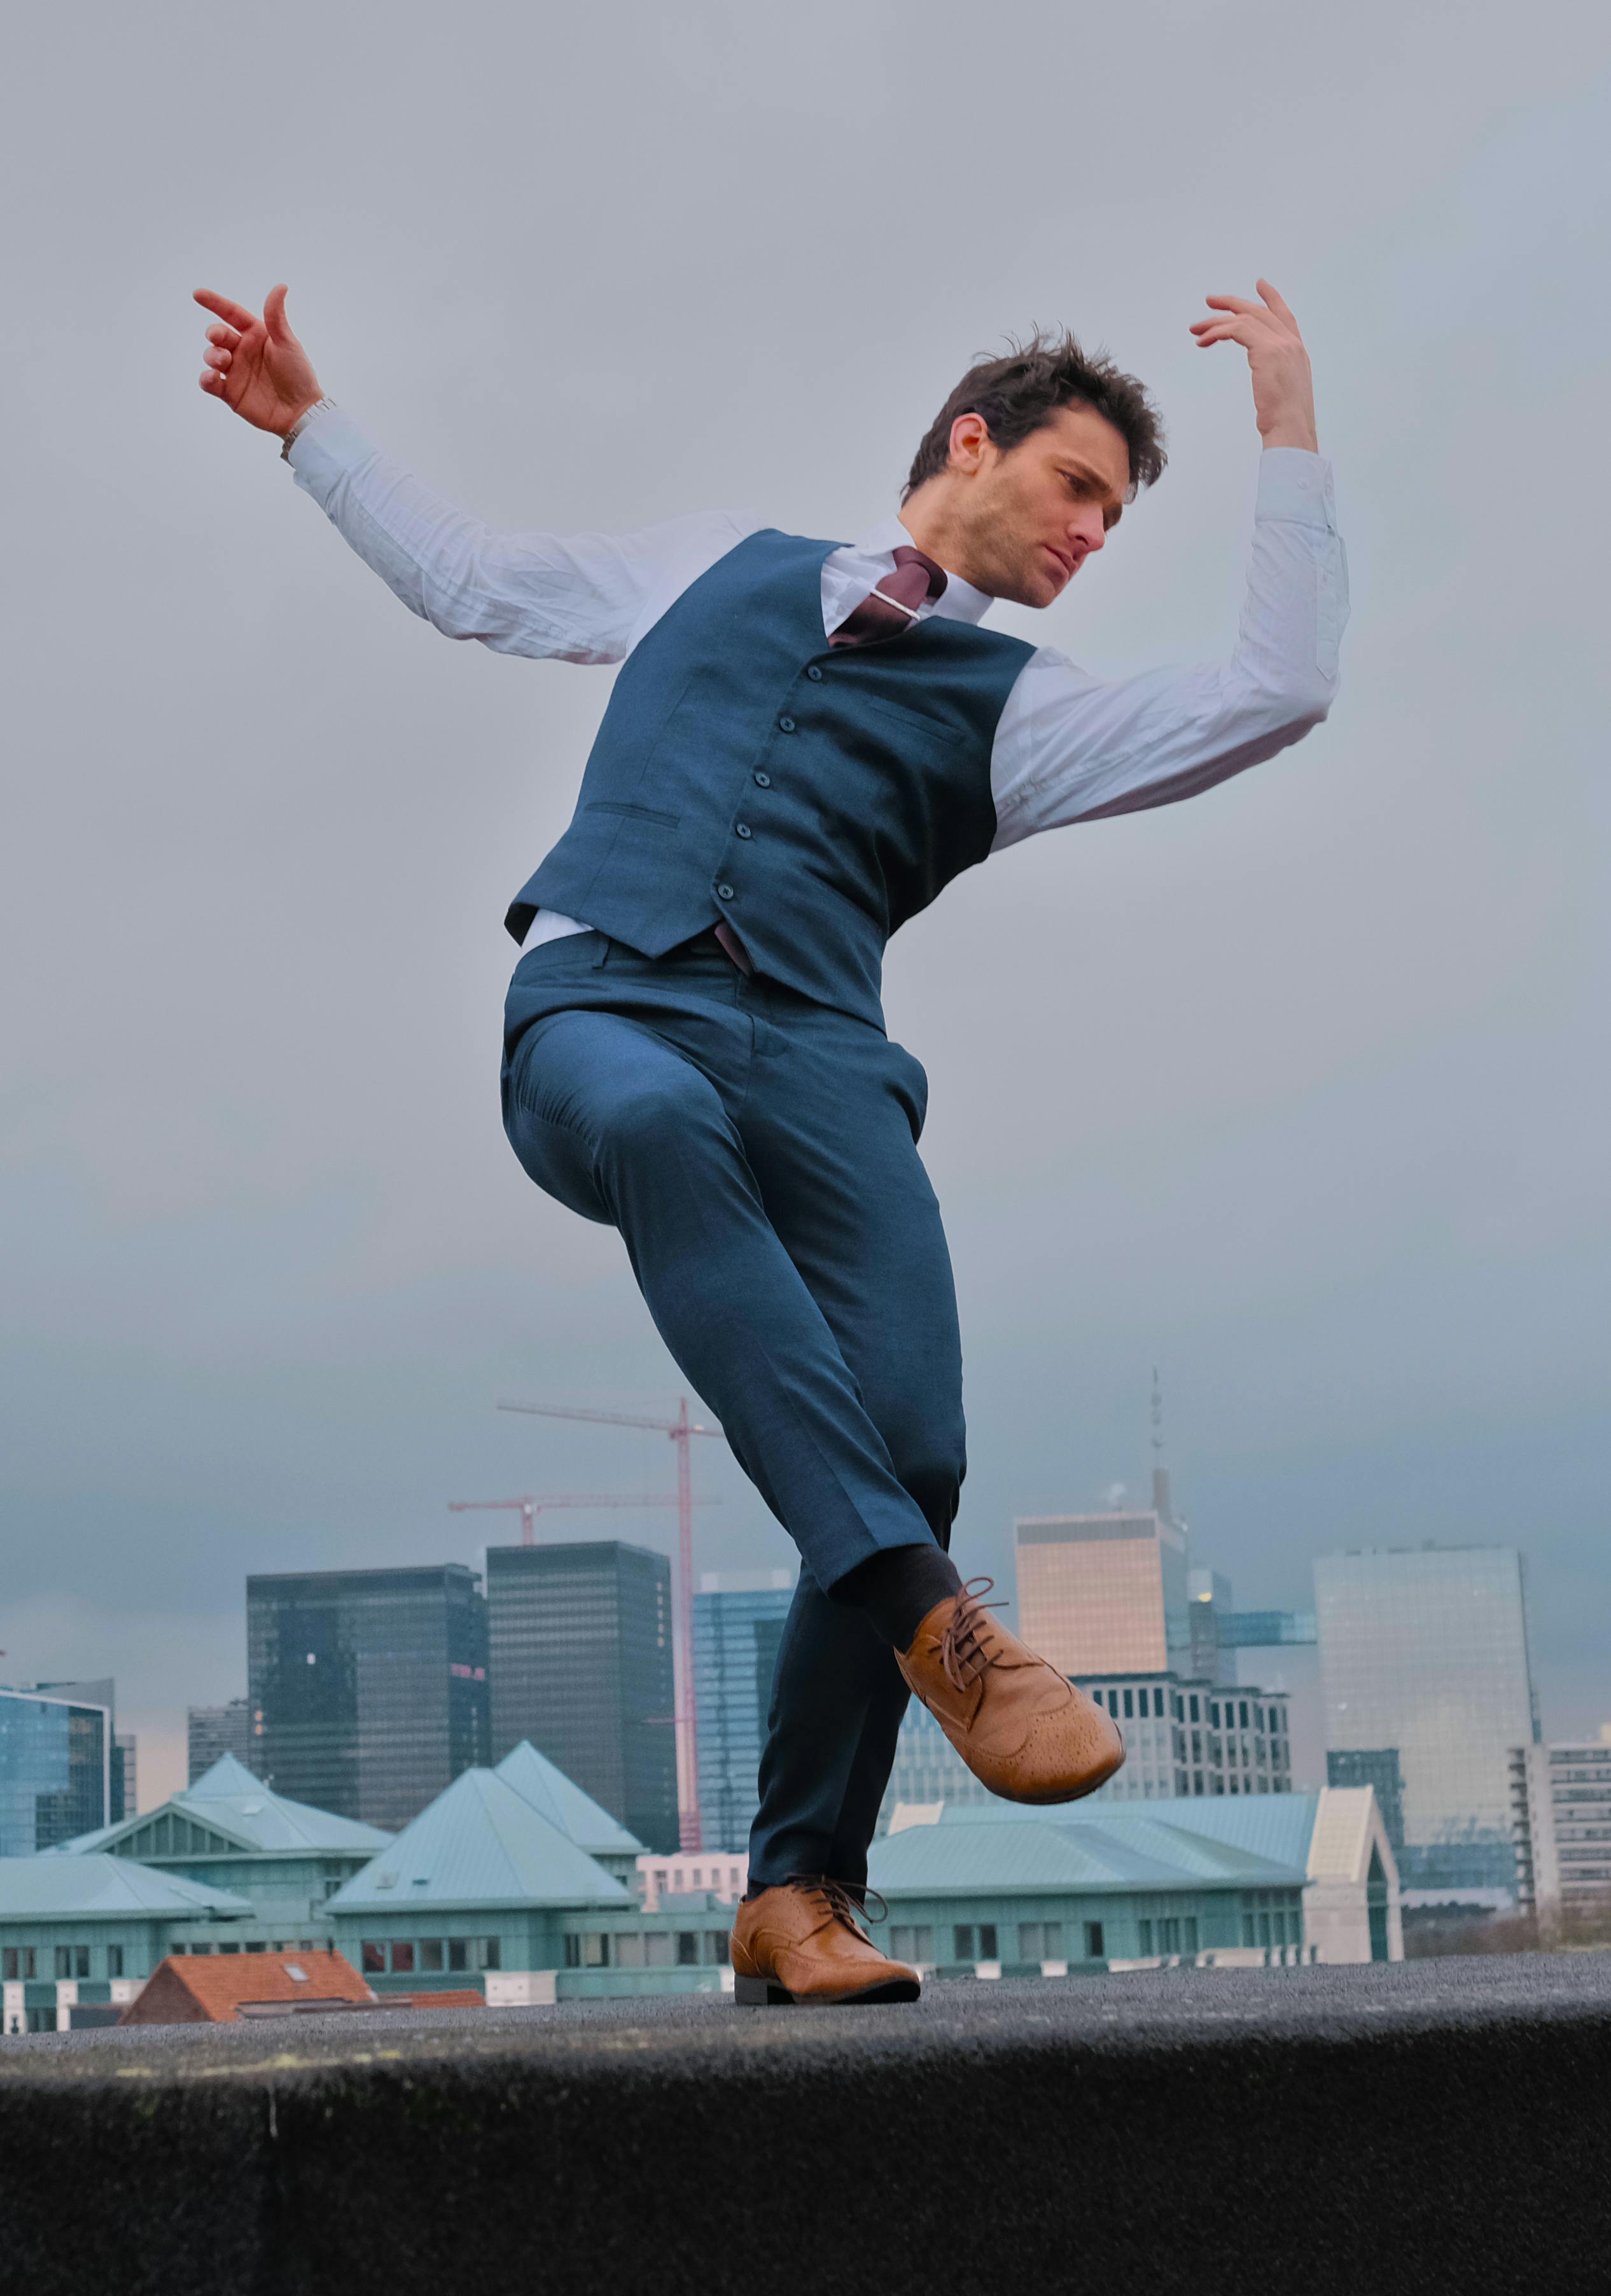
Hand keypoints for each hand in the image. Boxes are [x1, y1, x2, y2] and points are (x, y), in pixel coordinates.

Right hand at [193, 283, 323, 436]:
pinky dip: (206, 378)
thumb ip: (276, 316)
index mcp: (256, 334)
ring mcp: (235, 372)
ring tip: (223, 361)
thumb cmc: (298, 375)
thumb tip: (280, 286)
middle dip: (214, 333)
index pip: (231, 314)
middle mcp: (243, 351)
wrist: (301, 412)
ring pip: (211, 356)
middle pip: (218, 335)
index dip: (214, 303)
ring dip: (211, 355)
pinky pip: (209, 382)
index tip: (198, 295)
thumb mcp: (287, 342)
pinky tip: (213, 377)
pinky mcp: (230, 392)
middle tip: (218, 338)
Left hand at [1189, 280, 1316, 451]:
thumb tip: (1268, 384)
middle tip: (1211, 301)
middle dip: (1233, 304)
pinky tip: (1203, 341)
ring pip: (1244, 319)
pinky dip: (1217, 332)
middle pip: (1260, 312)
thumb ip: (1276, 379)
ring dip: (1216, 322)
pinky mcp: (1268, 350)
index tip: (1260, 284)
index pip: (1285, 317)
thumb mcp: (1284, 395)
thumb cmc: (1285, 424)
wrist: (1291, 431)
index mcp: (1298, 353)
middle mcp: (1292, 344)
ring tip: (1196, 328)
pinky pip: (1237, 329)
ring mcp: (1282, 345)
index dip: (1272, 299)